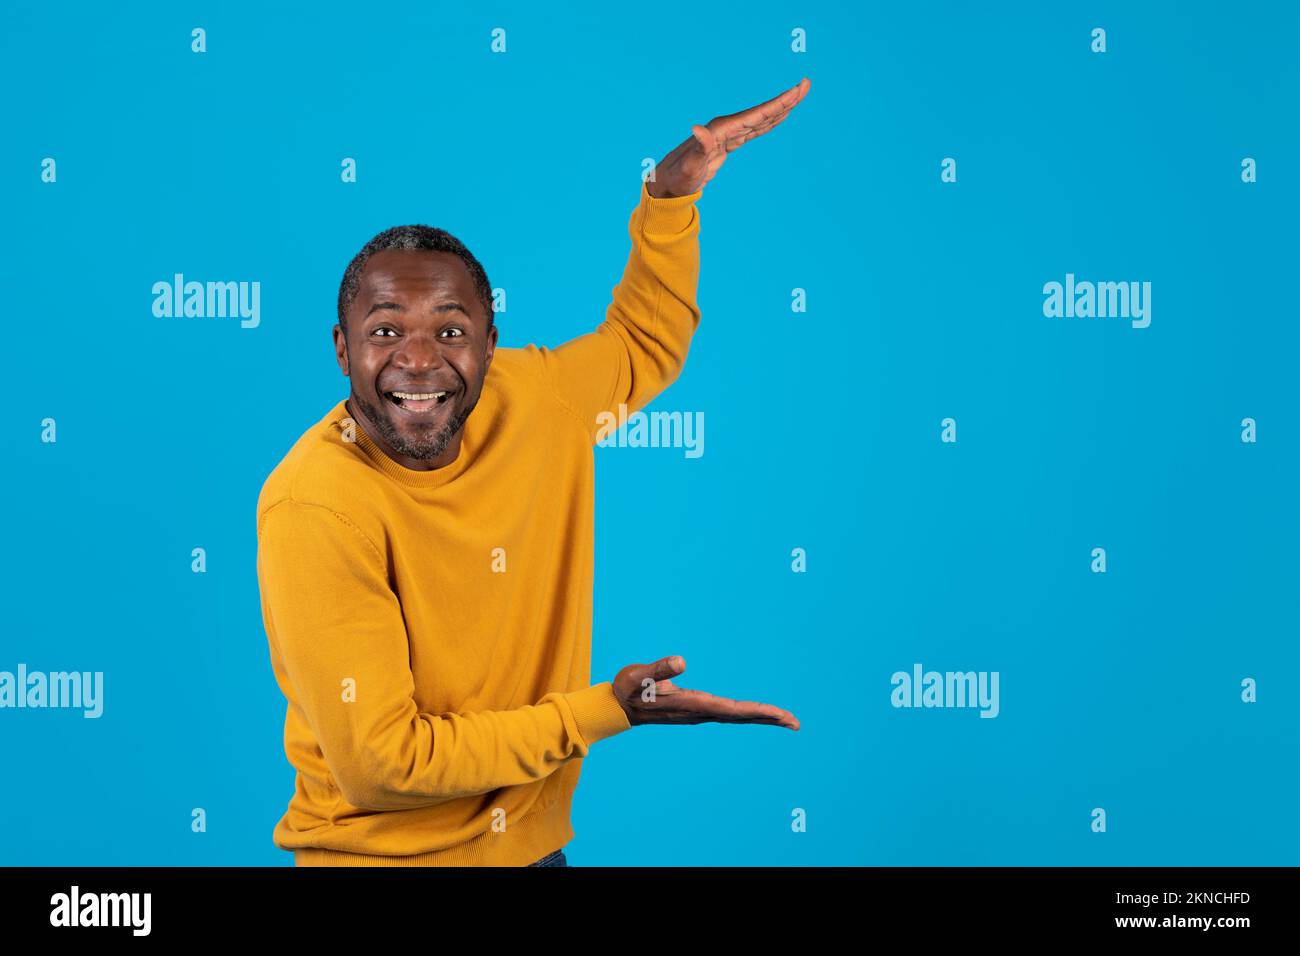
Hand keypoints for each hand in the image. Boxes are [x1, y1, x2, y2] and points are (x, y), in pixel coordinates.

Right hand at [612, 655, 799, 729]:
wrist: (617, 707)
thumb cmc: (628, 689)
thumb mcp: (640, 676)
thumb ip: (659, 668)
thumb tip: (681, 660)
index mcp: (692, 704)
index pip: (732, 709)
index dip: (758, 711)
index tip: (780, 715)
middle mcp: (700, 711)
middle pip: (741, 715)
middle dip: (768, 718)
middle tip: (796, 723)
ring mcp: (699, 712)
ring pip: (737, 715)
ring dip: (761, 717)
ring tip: (785, 720)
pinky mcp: (696, 708)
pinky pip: (729, 712)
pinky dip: (746, 712)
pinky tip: (755, 713)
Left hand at [645, 77, 810, 198]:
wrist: (668, 182)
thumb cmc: (678, 176)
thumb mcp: (689, 167)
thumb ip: (698, 148)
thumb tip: (698, 129)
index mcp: (722, 129)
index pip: (757, 114)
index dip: (778, 103)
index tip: (797, 90)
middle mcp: (726, 127)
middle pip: (762, 112)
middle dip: (786, 100)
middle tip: (806, 85)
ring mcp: (728, 134)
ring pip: (761, 119)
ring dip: (780, 108)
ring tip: (799, 94)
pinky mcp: (728, 143)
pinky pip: (754, 130)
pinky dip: (769, 122)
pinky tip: (779, 117)